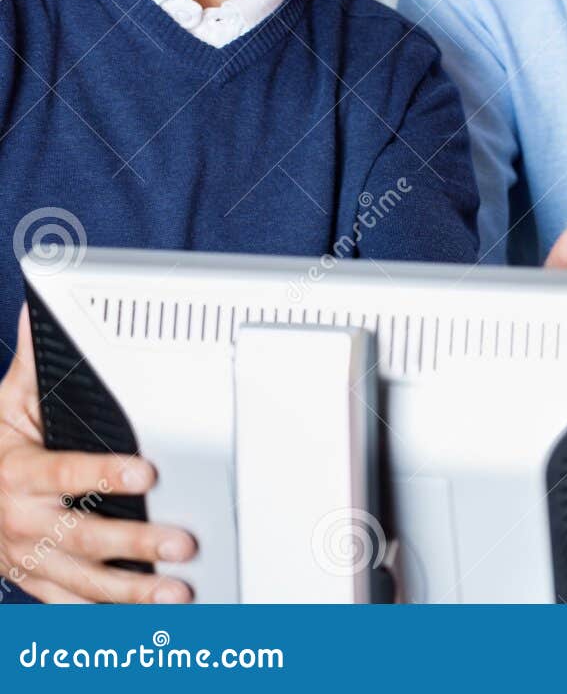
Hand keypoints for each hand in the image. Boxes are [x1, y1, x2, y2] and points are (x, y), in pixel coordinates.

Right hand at [0, 305, 194, 602]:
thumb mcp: (5, 406)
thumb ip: (34, 367)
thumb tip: (41, 310)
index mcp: (18, 474)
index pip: (67, 474)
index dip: (106, 474)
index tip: (146, 472)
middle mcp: (23, 522)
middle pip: (84, 536)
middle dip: (136, 542)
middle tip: (183, 542)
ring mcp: (29, 560)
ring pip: (84, 582)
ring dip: (133, 591)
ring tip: (178, 591)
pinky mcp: (37, 583)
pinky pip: (73, 608)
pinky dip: (109, 619)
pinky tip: (149, 622)